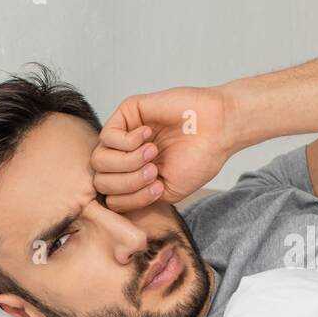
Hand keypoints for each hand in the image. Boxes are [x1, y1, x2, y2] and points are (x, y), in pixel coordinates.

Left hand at [92, 86, 235, 211]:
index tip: (157, 189)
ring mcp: (123, 136)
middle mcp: (124, 158)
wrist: (218, 130)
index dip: (129, 198)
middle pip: (100, 181)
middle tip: (154, 171)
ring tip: (153, 152)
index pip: (110, 196)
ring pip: (99, 160)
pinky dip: (127, 142)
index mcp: (132, 178)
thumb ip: (134, 200)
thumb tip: (109, 202)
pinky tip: (148, 134)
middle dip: (127, 182)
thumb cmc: (198, 159)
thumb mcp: (164, 192)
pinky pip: (107, 136)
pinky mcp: (126, 114)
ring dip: (127, 162)